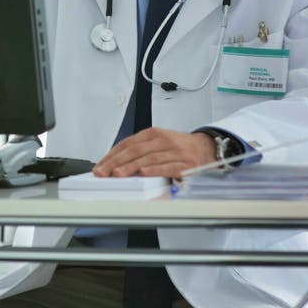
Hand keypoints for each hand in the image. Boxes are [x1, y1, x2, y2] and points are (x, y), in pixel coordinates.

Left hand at [93, 128, 215, 179]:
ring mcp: (175, 151)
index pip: (128, 143)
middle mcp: (163, 140)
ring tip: (118, 174)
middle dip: (116, 162)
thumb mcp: (159, 143)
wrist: (207, 148)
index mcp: (154, 134)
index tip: (100, 165)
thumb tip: (115, 165)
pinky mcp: (186, 164)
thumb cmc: (179, 148)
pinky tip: (143, 173)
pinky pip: (168, 166)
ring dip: (131, 166)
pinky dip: (155, 170)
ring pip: (149, 158)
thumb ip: (141, 151)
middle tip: (103, 172)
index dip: (112, 155)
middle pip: (135, 150)